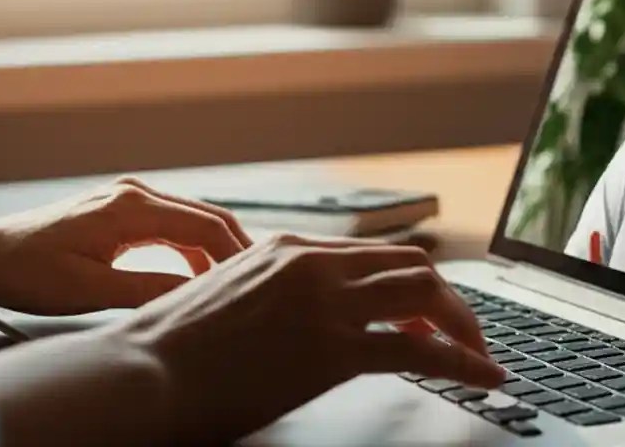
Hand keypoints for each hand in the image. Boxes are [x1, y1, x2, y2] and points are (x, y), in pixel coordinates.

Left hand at [0, 176, 251, 313]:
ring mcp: (127, 196)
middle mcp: (135, 193)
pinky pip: (169, 222)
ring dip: (212, 247)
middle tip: (259, 280)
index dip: (235, 253)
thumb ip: (149, 288)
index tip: (256, 280)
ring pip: (189, 218)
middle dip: (234, 246)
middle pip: (205, 215)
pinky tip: (195, 271)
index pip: (204, 226)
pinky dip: (189, 245)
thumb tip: (198, 292)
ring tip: (231, 281)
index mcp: (132, 208)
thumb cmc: (29, 273)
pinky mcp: (119, 208)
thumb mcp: (90, 290)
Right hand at [109, 234, 504, 443]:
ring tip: (483, 355)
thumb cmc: (172, 348)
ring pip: (426, 296)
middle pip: (413, 266)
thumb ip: (275, 294)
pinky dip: (462, 363)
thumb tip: (304, 316)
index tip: (431, 313)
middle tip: (468, 334)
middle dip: (451, 302)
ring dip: (465, 327)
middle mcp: (314, 264)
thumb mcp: (229, 296)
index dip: (414, 285)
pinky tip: (481, 377)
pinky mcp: (331, 348)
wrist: (142, 375)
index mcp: (290, 248)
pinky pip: (419, 351)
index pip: (376, 255)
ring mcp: (325, 303)